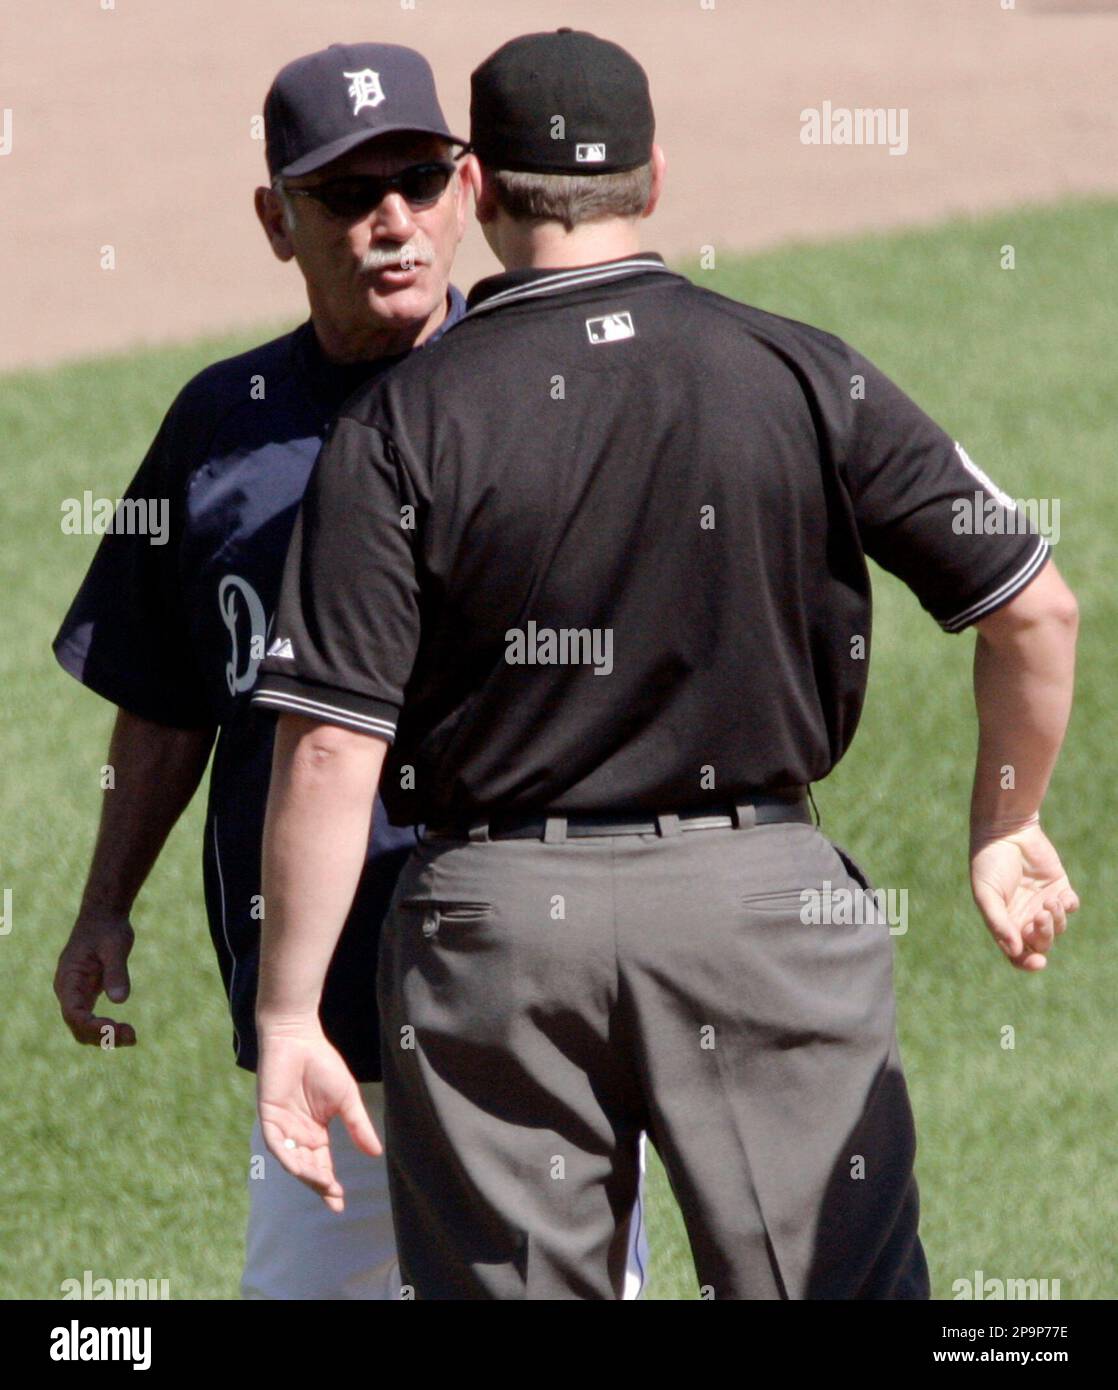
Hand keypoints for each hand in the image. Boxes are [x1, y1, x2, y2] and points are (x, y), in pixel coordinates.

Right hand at [54, 906, 135, 1045]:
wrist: (103, 918)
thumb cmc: (107, 930)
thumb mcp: (115, 946)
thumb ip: (116, 972)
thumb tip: (120, 1000)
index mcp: (68, 979)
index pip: (73, 1013)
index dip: (92, 1026)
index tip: (115, 1027)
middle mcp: (67, 991)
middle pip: (77, 1026)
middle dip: (102, 1036)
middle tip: (132, 1036)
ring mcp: (75, 995)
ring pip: (83, 1028)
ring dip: (105, 1037)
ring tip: (132, 1037)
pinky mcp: (86, 995)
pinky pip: (91, 1021)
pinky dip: (106, 1029)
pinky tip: (126, 1031)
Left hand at [257, 1019, 381, 1211]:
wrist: (299, 1038)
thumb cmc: (323, 1065)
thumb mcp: (347, 1100)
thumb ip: (358, 1126)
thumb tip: (377, 1154)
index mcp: (315, 1133)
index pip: (322, 1165)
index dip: (329, 1185)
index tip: (341, 1204)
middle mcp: (297, 1135)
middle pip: (307, 1168)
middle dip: (319, 1185)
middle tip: (334, 1198)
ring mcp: (282, 1127)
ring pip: (291, 1160)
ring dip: (305, 1173)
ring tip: (323, 1183)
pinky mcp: (268, 1116)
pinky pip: (275, 1143)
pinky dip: (286, 1156)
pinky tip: (299, 1166)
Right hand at [970, 823, 1079, 970]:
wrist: (1005, 831)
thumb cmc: (989, 863)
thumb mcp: (986, 894)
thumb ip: (998, 922)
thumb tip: (1014, 950)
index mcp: (1005, 922)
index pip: (1018, 953)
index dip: (1027, 962)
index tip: (1037, 962)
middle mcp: (1024, 916)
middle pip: (1041, 943)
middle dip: (1043, 936)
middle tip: (1039, 916)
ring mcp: (1042, 903)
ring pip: (1058, 927)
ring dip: (1056, 919)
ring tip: (1049, 901)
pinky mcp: (1058, 887)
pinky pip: (1070, 906)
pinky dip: (1068, 905)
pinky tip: (1061, 896)